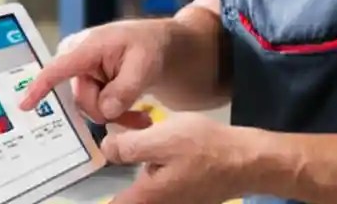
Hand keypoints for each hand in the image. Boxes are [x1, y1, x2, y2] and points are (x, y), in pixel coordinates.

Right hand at [17, 20, 169, 126]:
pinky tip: (137, 117)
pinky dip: (117, 116)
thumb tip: (106, 111)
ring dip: (117, 116)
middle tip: (138, 116)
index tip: (25, 105)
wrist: (161, 47)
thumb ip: (125, 89)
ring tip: (141, 115)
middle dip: (108, 111)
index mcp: (86, 47)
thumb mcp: (145, 64)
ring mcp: (82, 75)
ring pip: (90, 110)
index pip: (57, 69)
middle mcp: (77, 61)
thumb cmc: (151, 45)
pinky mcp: (89, 86)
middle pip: (81, 101)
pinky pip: (96, 111)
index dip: (40, 88)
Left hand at [100, 114, 253, 203]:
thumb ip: (127, 147)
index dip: (98, 196)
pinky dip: (156, 171)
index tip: (88, 176)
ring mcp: (176, 203)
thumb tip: (106, 149)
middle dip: (121, 176)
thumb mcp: (160, 139)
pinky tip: (161, 148)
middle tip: (116, 149)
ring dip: (139, 170)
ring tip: (135, 143)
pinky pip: (161, 188)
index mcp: (147, 197)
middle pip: (128, 199)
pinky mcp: (187, 196)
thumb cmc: (203, 148)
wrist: (248, 160)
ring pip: (145, 191)